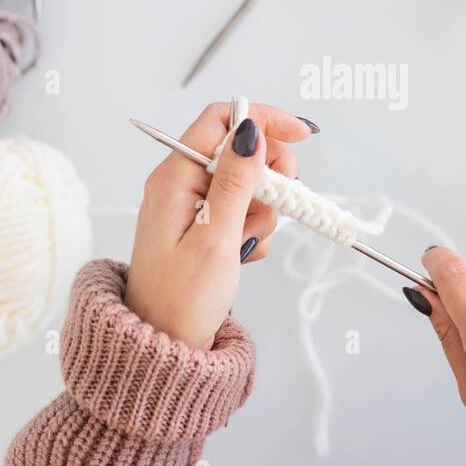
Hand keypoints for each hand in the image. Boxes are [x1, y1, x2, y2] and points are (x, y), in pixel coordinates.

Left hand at [125, 102, 314, 348]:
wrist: (163, 346)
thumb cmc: (181, 300)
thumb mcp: (216, 237)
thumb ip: (236, 181)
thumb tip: (250, 130)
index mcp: (174, 177)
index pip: (221, 120)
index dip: (263, 119)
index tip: (302, 135)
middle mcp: (179, 184)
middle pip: (238, 149)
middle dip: (269, 171)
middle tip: (283, 196)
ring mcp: (191, 205)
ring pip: (247, 182)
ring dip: (263, 208)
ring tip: (251, 242)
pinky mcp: (204, 226)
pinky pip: (242, 209)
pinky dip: (254, 227)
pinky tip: (247, 253)